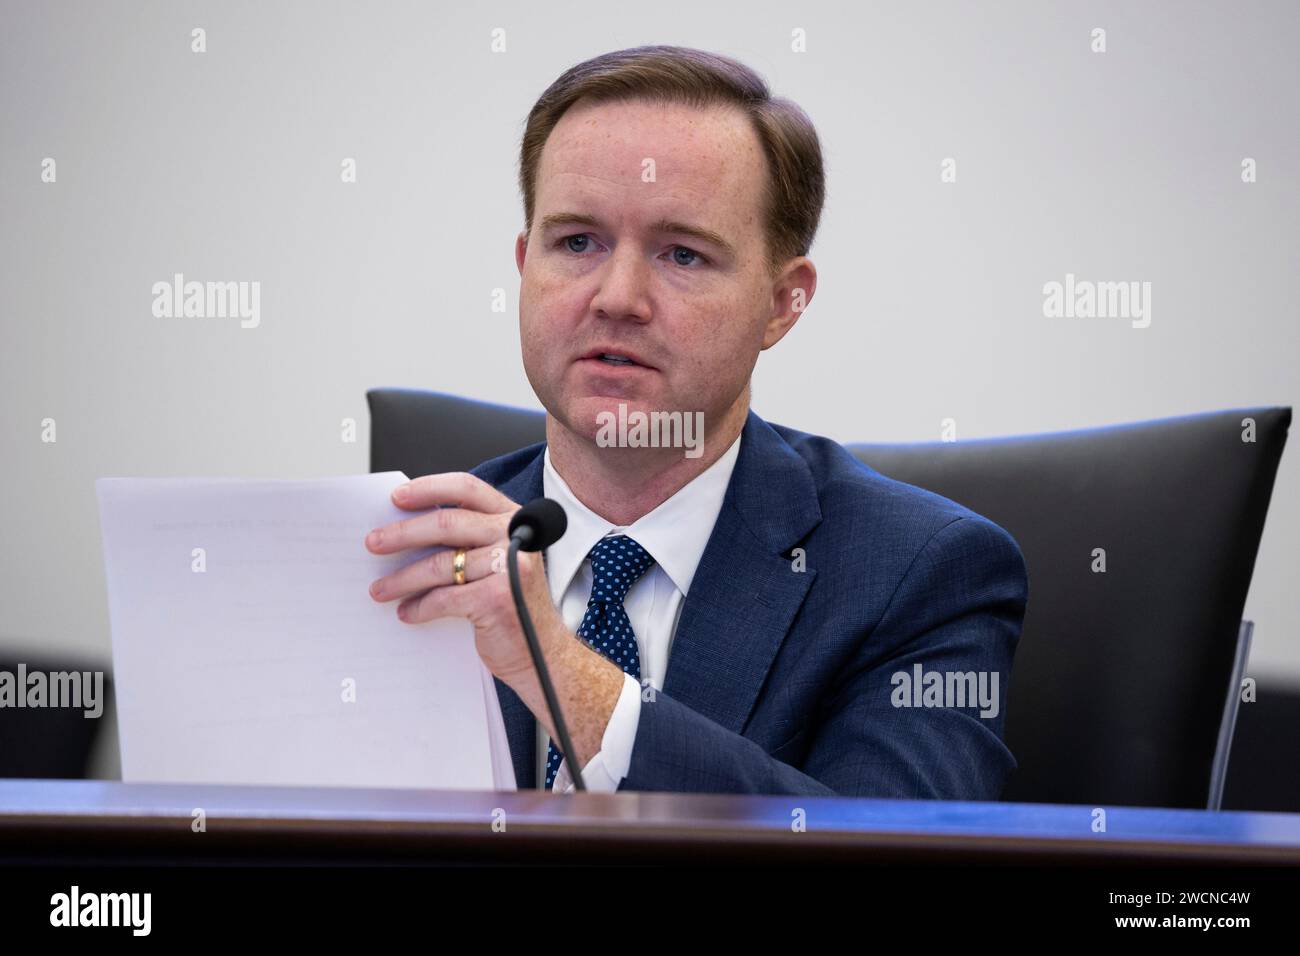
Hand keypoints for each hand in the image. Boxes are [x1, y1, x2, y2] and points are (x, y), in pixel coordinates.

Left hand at [364, 472, 565, 688]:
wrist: (542, 653)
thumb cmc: (513, 605)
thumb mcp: (497, 560)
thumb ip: (469, 539)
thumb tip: (408, 528)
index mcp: (513, 519)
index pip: (467, 488)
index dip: (429, 489)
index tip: (396, 498)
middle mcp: (515, 536)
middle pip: (446, 523)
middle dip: (402, 534)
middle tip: (374, 543)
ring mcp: (509, 567)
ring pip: (440, 564)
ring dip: (402, 578)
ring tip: (380, 589)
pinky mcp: (497, 598)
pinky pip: (443, 598)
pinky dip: (419, 608)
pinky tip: (408, 613)